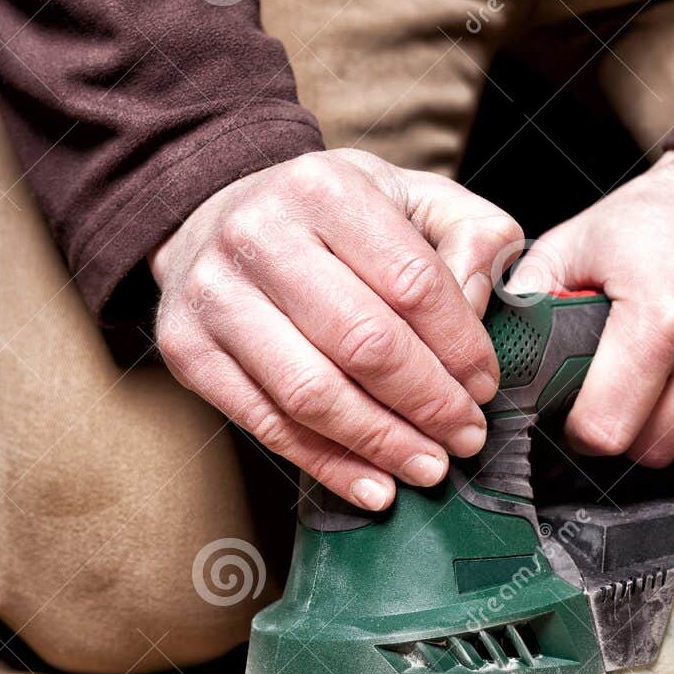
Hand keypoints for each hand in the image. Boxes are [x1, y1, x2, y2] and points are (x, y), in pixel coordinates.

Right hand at [151, 149, 521, 510]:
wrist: (209, 213)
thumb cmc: (326, 216)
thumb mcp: (408, 194)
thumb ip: (470, 236)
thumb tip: (481, 309)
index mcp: (323, 188)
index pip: (412, 281)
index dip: (460, 346)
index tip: (486, 385)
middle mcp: (258, 235)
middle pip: (363, 342)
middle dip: (428, 403)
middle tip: (466, 436)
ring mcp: (214, 296)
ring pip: (312, 393)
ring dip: (382, 443)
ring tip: (429, 467)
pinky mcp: (187, 350)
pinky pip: (267, 424)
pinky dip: (328, 465)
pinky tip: (374, 485)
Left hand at [510, 151, 673, 464]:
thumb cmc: (669, 213)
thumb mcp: (582, 240)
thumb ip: (531, 295)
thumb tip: (492, 347)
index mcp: (661, 317)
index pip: (607, 431)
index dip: (585, 426)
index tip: (586, 407)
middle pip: (655, 448)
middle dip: (632, 426)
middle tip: (629, 383)